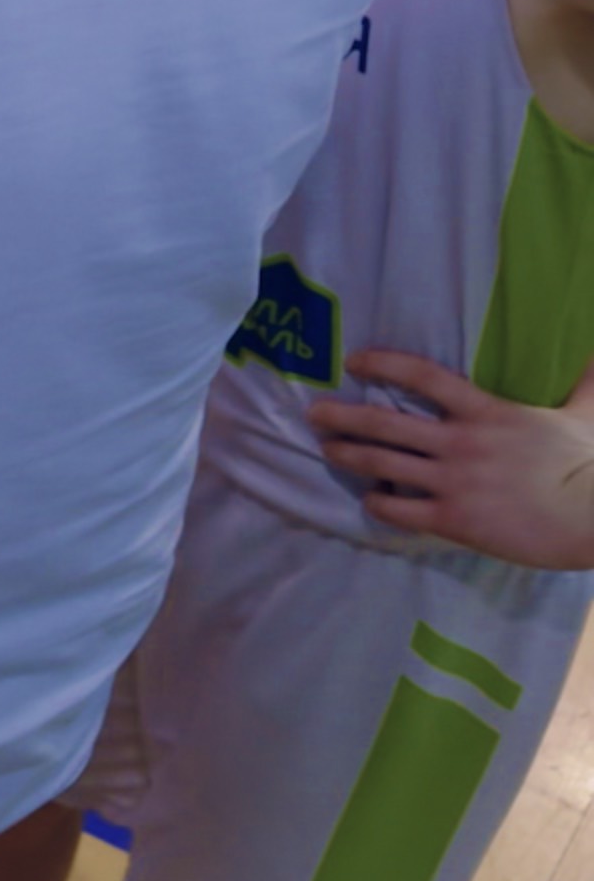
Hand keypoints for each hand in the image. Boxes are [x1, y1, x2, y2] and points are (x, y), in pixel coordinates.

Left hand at [309, 350, 593, 569]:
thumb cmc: (589, 464)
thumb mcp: (585, 414)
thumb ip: (583, 384)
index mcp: (486, 412)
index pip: (423, 377)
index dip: (384, 364)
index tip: (355, 361)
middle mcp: (459, 443)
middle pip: (385, 423)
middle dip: (343, 416)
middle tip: (314, 412)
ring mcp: (452, 482)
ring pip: (381, 464)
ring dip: (348, 455)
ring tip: (327, 449)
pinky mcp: (452, 519)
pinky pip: (398, 509)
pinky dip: (378, 502)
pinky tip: (370, 498)